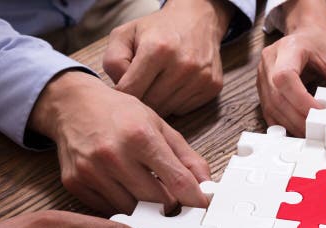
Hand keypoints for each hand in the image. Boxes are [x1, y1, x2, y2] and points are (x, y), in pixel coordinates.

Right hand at [30, 71, 209, 213]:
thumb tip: (206, 185)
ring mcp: (92, 171)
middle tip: (172, 196)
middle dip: (170, 203)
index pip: (178, 181)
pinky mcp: (75, 184)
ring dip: (144, 206)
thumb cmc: (119, 114)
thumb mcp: (159, 126)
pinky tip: (121, 187)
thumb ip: (186, 157)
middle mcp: (114, 155)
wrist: (72, 105)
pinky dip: (121, 204)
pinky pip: (109, 209)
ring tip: (143, 187)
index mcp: (140, 136)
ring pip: (134, 210)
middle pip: (157, 201)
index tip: (201, 206)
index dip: (194, 199)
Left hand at [103, 0, 231, 116]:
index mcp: (157, 49)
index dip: (122, 92)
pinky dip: (175, 102)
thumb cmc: (158, 29)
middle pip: (150, 103)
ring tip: (157, 83)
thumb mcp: (126, 34)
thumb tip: (121, 89)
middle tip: (140, 86)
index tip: (123, 87)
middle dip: (141, 98)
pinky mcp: (212, 87)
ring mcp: (200, 78)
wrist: (197, 20)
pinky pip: (183, 109)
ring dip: (158, 102)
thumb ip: (113, 61)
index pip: (131, 90)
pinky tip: (174, 85)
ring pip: (167, 110)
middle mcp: (182, 65)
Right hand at [257, 0, 325, 135]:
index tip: (319, 113)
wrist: (307, 33)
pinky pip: (269, 111)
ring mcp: (262, 75)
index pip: (285, 77)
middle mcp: (270, 61)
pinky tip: (298, 130)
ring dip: (290, 124)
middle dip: (297, 118)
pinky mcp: (263, 89)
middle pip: (277, 96)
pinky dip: (284, 123)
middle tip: (318, 131)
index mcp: (289, 49)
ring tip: (310, 134)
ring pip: (271, 107)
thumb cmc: (321, 44)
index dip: (301, 99)